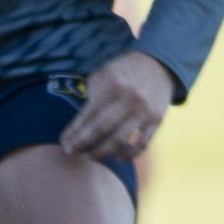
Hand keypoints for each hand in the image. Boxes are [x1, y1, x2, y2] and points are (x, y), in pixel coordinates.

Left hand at [60, 51, 174, 161]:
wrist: (158, 66)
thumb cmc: (122, 73)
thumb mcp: (102, 76)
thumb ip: (91, 100)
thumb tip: (77, 130)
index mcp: (112, 86)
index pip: (88, 115)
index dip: (74, 132)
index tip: (65, 143)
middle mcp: (129, 99)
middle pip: (102, 129)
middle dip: (84, 144)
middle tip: (73, 152)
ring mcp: (145, 111)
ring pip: (121, 140)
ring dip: (104, 153)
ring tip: (92, 157)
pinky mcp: (157, 121)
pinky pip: (141, 143)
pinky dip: (129, 154)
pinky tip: (118, 157)